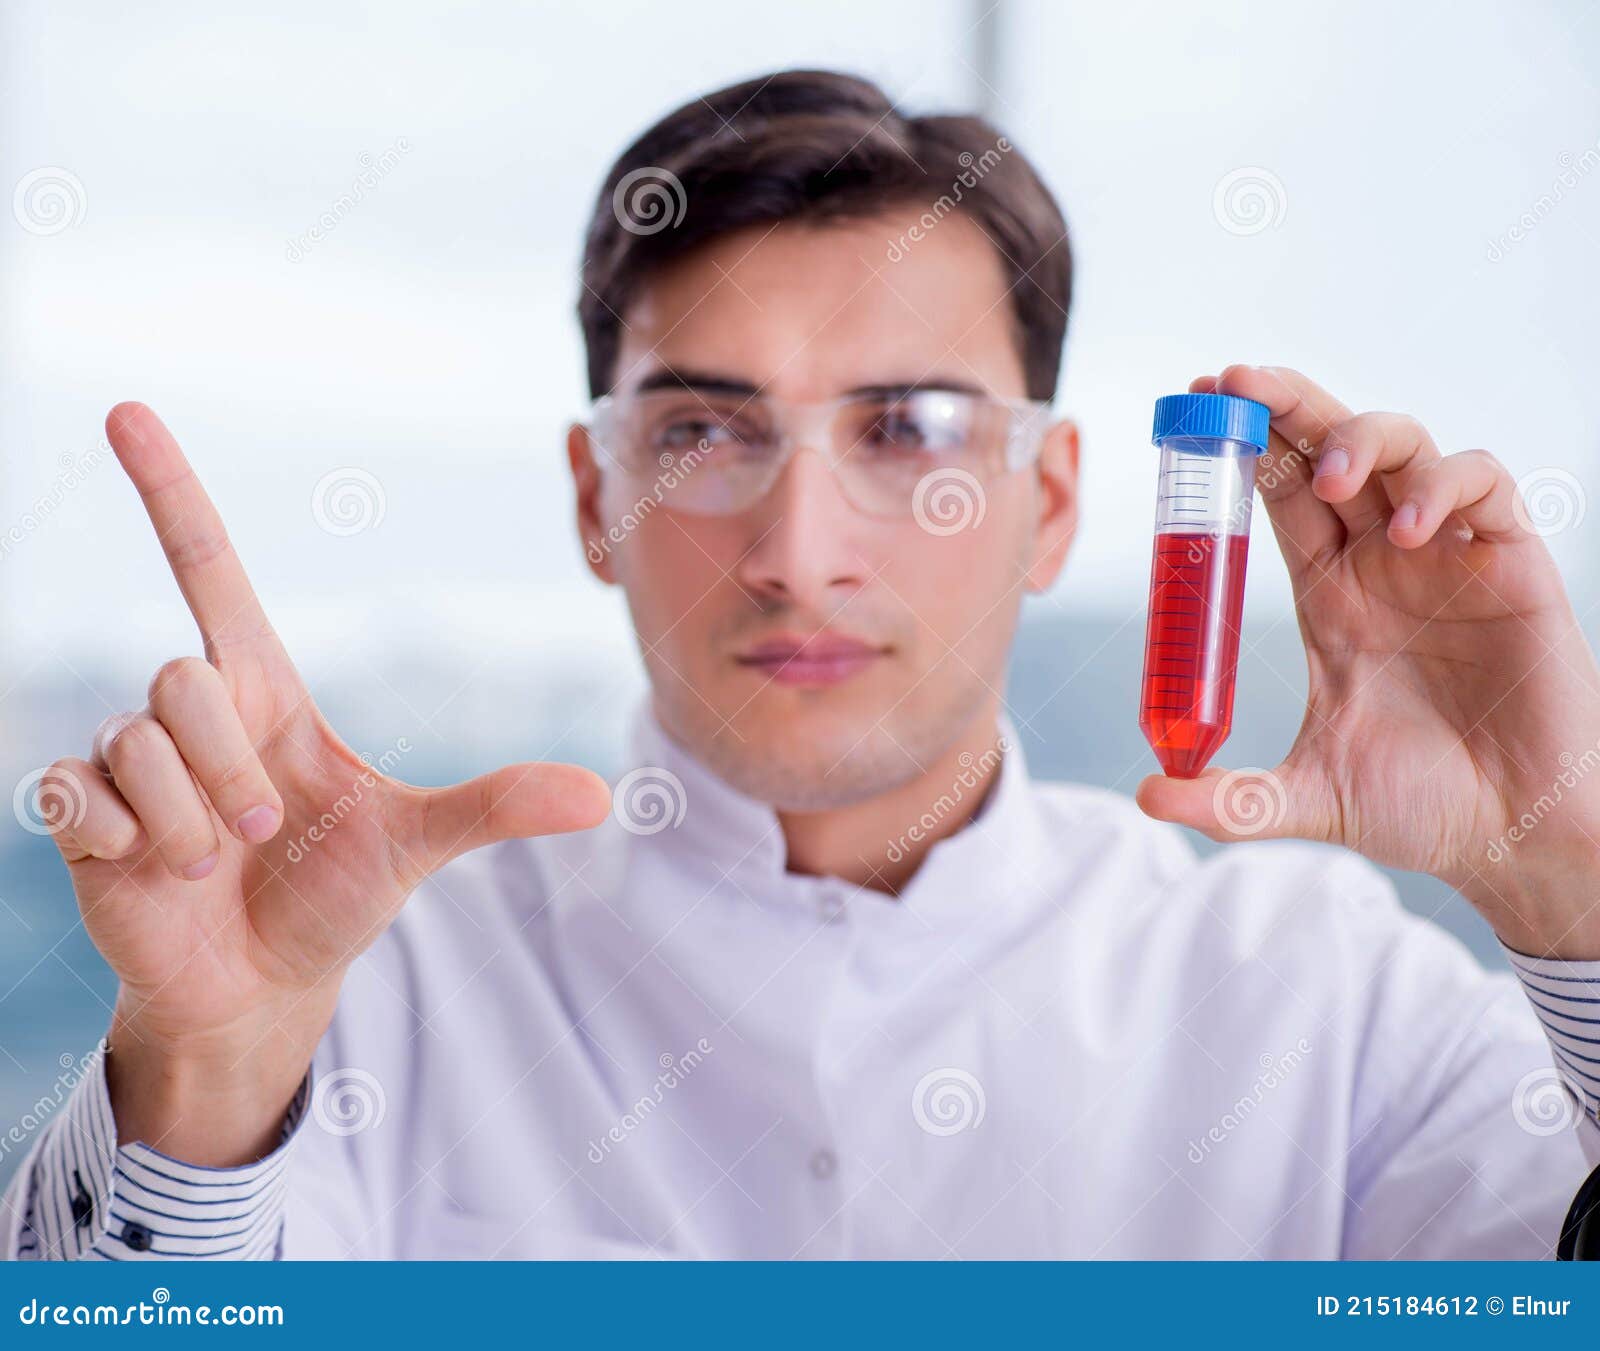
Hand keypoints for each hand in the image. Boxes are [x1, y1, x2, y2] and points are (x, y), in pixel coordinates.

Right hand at [39, 403, 610, 1161]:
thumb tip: (606, 794)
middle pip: (181, 677)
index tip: (128, 410)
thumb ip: (495, 805)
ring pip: (137, 740)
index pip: (207, 567)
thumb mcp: (415, 843)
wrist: (263, 985)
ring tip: (217, 862)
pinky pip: (75, 792)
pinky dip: (129, 842)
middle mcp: (190, 709)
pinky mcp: (79, 812)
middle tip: (266, 830)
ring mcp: (128, 757)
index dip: (171, 491)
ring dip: (191, 820)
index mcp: (263, 689)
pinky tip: (152, 871)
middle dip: (231, 769)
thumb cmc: (334, 897)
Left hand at [1135, 366, 1599, 957]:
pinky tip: (1408, 530)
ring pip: (1408, 446)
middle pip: (1330, 446)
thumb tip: (1147, 798)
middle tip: (1236, 381)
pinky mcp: (1512, 563)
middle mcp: (1382, 559)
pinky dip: (1445, 486)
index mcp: (1330, 592)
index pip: (1276, 491)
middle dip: (1286, 403)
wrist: (1516, 835)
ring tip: (1327, 478)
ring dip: (1361, 440)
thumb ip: (1230, 802)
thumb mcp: (1307, 801)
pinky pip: (1484, 485)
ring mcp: (1447, 554)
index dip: (1242, 441)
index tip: (1194, 402)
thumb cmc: (1421, 808)